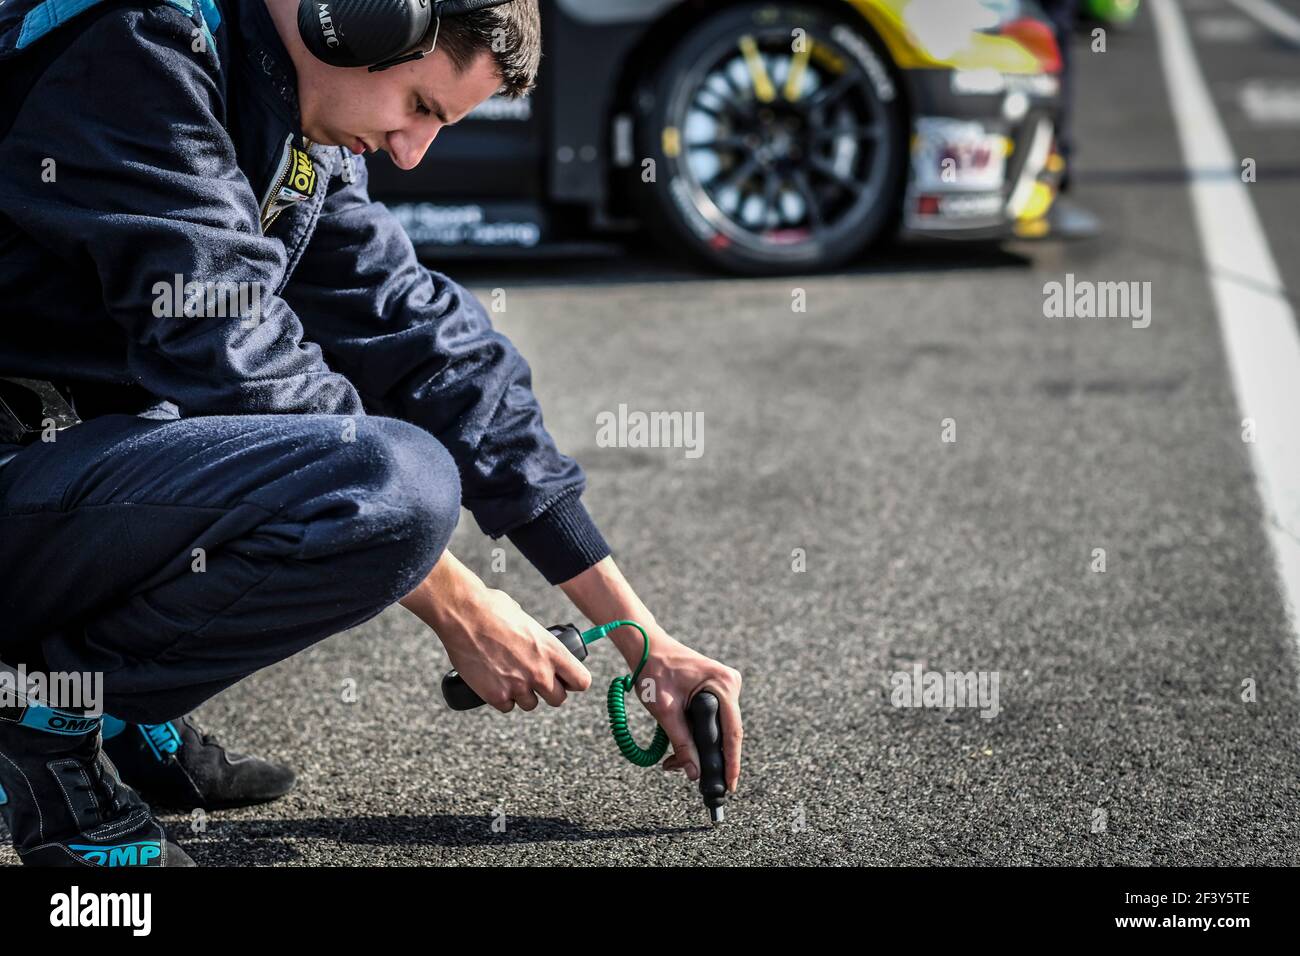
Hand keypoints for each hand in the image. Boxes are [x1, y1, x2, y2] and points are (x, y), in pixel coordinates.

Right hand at [438, 588, 592, 712]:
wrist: (463, 614)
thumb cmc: (493, 609)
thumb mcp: (527, 622)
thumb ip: (538, 641)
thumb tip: (537, 646)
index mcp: (552, 651)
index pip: (581, 681)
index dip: (573, 681)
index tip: (565, 679)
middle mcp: (539, 672)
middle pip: (558, 699)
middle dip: (548, 691)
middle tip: (535, 680)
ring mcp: (518, 686)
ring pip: (531, 704)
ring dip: (523, 694)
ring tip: (509, 675)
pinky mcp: (496, 696)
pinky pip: (507, 706)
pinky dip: (501, 698)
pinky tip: (494, 682)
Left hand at [624, 626, 742, 793]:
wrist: (645, 646)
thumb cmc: (653, 671)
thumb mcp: (665, 710)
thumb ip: (681, 742)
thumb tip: (694, 773)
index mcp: (723, 684)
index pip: (733, 732)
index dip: (731, 762)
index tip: (730, 785)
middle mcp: (729, 684)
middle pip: (726, 732)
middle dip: (709, 758)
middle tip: (694, 778)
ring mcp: (724, 686)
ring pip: (718, 728)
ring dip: (699, 747)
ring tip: (674, 762)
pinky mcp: (715, 689)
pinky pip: (712, 719)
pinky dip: (697, 734)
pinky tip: (680, 747)